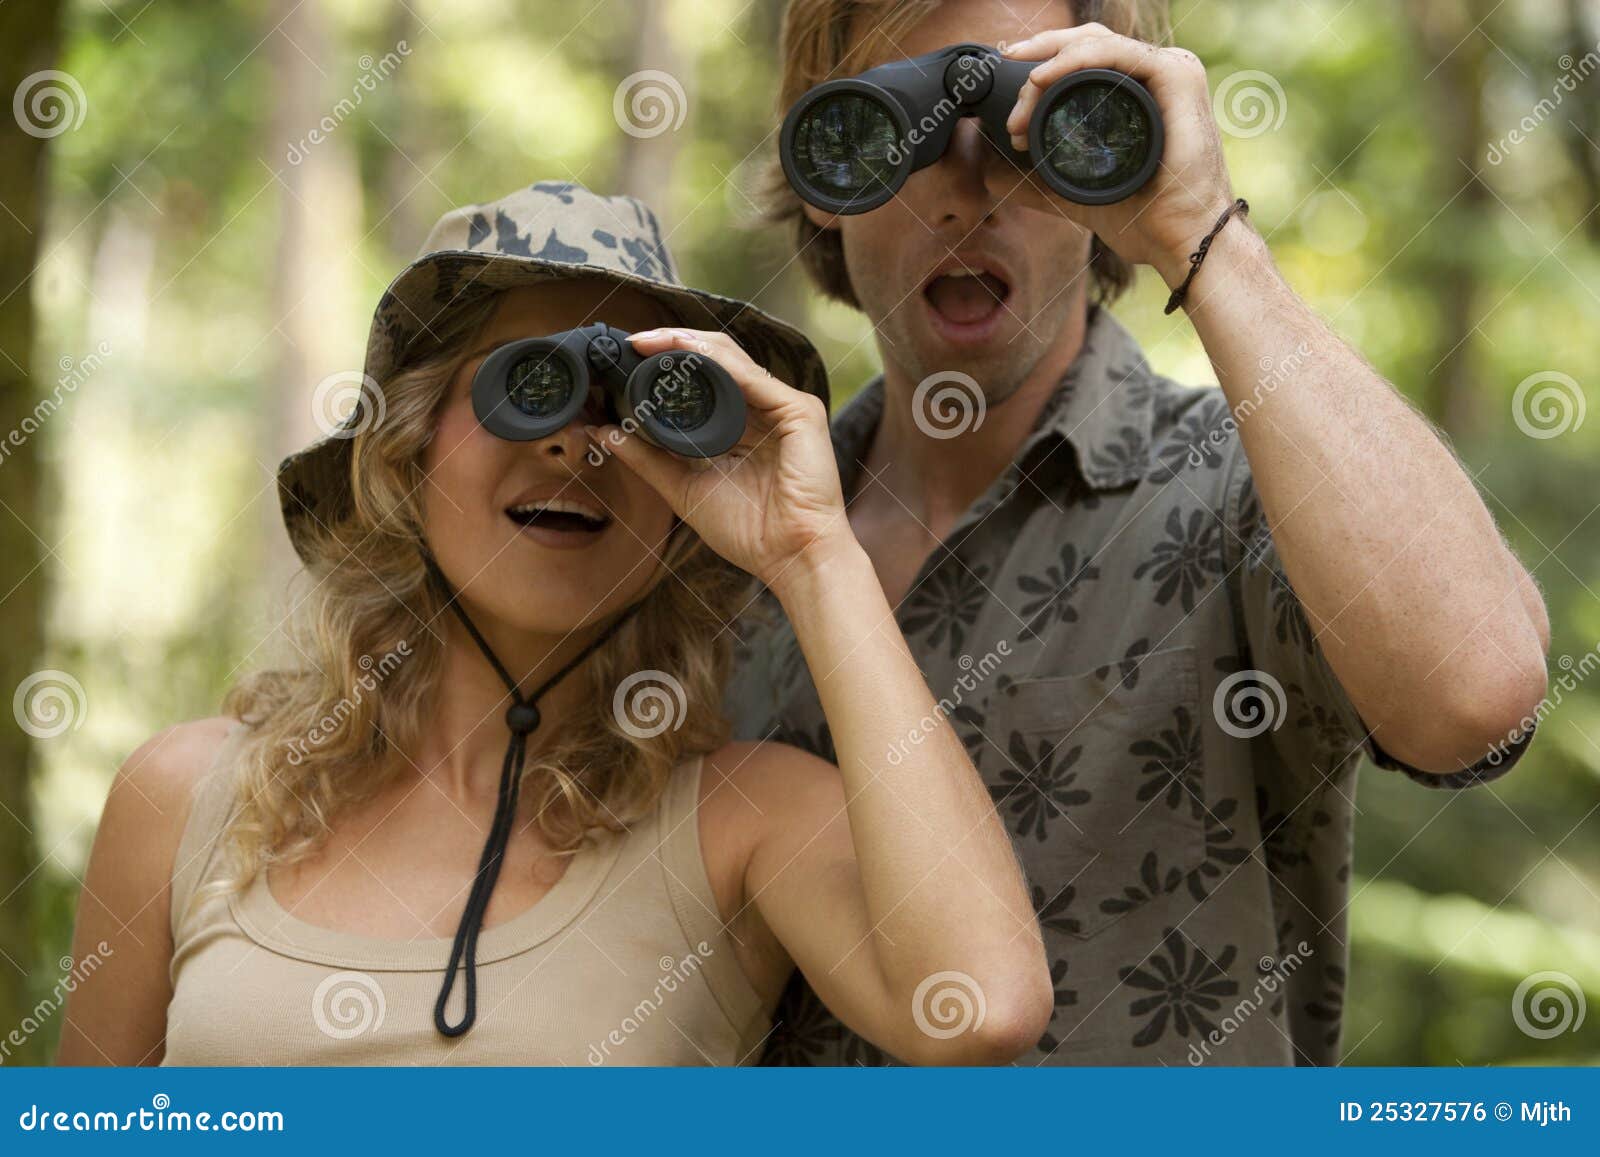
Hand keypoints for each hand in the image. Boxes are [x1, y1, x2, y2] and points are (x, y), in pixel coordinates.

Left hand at [584, 328, 854, 589]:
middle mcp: (762, 409)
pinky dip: (715, 361)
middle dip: (670, 344)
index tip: (624, 359)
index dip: (664, 363)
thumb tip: (604, 432)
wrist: (789, 558)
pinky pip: (750, 376)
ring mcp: (783, 407)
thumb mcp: (683, 488)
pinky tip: (684, 353)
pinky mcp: (799, 411)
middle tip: (630, 343)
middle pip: (714, 358)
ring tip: (647, 343)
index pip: (701, 378)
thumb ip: (646, 459)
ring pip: (730, 357)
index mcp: (741, 425)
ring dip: (686, 343)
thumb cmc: (747, 531)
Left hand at [999, 24, 1236, 287]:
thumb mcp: (1076, 192)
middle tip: (1008, 79)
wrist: (1180, 241)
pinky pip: (1118, 52)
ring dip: (1049, 63)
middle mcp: (1156, 75)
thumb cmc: (1143, 219)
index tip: (1011, 95)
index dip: (1043, 61)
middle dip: (1039, 53)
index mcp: (1140, 91)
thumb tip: (993, 174)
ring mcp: (1171, 72)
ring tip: (1024, 95)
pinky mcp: (1178, 79)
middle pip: (1088, 42)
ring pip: (1097, 43)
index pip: (1086, 57)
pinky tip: (1044, 77)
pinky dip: (1076, 58)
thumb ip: (1038, 180)